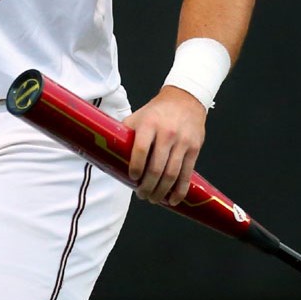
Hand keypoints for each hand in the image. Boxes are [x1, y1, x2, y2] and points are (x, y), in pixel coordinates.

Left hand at [124, 86, 206, 204]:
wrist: (185, 100)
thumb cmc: (156, 112)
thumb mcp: (138, 116)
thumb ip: (125, 133)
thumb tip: (106, 152)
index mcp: (149, 125)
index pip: (140, 150)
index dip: (135, 167)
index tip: (132, 178)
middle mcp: (166, 133)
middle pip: (156, 167)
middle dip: (148, 186)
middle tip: (142, 194)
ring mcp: (182, 142)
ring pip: (172, 174)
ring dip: (162, 191)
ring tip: (153, 199)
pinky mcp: (194, 149)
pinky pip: (187, 174)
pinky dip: (180, 190)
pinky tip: (172, 199)